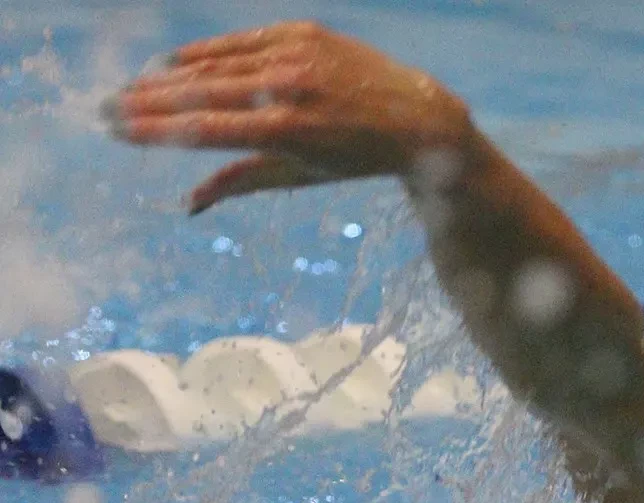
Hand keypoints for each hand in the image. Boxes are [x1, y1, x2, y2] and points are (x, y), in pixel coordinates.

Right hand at [109, 21, 475, 213]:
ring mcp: (297, 56)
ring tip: (130, 87)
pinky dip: (206, 52)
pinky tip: (174, 61)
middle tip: (104, 107)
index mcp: (288, 132)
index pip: (206, 130)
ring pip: (216, 65)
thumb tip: (188, 204)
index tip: (117, 130)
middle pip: (201, 94)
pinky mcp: (304, 33)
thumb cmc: (354, 157)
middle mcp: (290, 90)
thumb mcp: (302, 178)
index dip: (156, 130)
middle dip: (147, 101)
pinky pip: (242, 41)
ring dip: (168, 76)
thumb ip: (241, 183)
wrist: (415, 118)